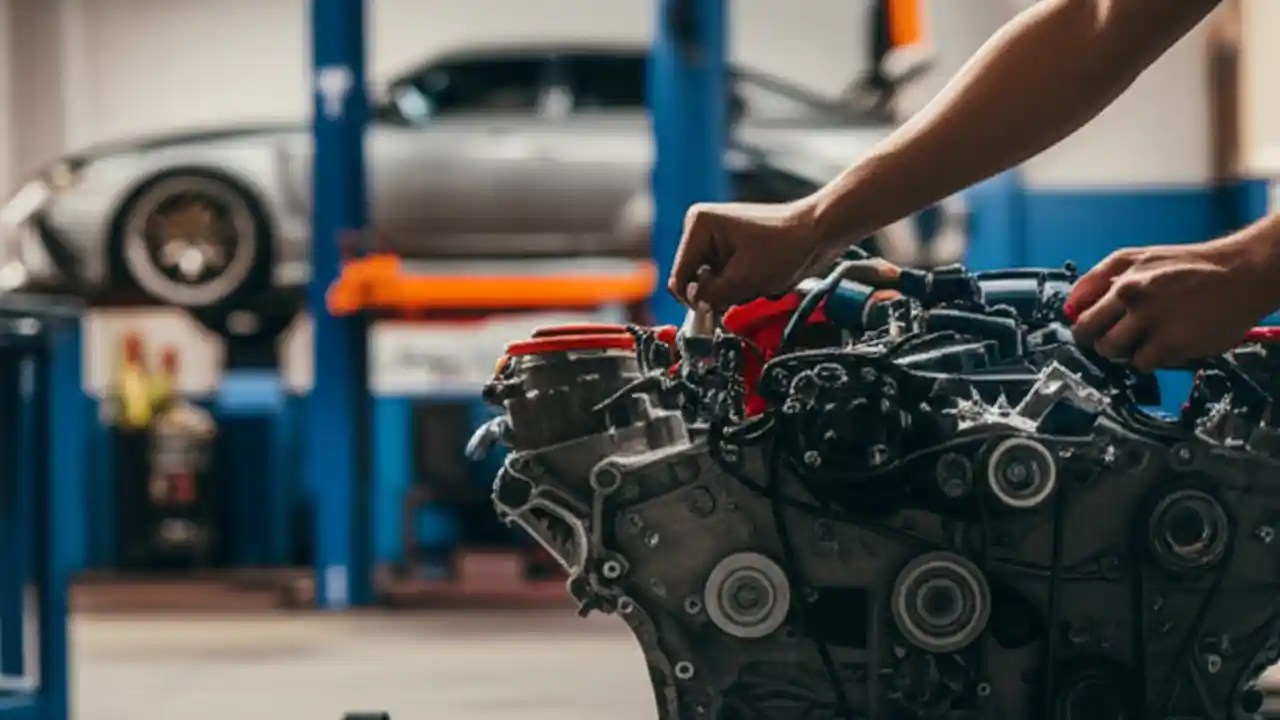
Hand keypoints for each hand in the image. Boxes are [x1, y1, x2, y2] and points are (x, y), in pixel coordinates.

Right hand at [667, 200, 840, 308]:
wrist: (818, 233)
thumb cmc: (787, 245)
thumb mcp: (743, 279)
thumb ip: (711, 297)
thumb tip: (695, 307)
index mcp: (698, 225)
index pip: (679, 277)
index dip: (695, 300)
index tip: (712, 314)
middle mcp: (701, 228)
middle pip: (693, 280)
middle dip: (717, 293)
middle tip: (744, 292)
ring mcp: (716, 238)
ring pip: (709, 283)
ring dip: (731, 291)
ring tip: (756, 282)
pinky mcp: (729, 248)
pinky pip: (723, 278)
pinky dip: (738, 286)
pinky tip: (757, 279)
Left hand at [1067, 236, 1279, 371]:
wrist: (1240, 273)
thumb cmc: (1188, 266)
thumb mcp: (1137, 257)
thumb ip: (1098, 279)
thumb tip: (1069, 306)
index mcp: (1122, 277)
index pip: (1079, 313)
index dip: (1081, 325)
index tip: (1088, 330)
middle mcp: (1133, 297)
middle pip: (1088, 335)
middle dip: (1095, 340)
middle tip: (1111, 339)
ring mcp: (1153, 321)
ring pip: (1112, 351)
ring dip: (1121, 351)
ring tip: (1141, 339)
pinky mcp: (1173, 343)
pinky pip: (1142, 364)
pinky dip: (1148, 360)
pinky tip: (1162, 345)